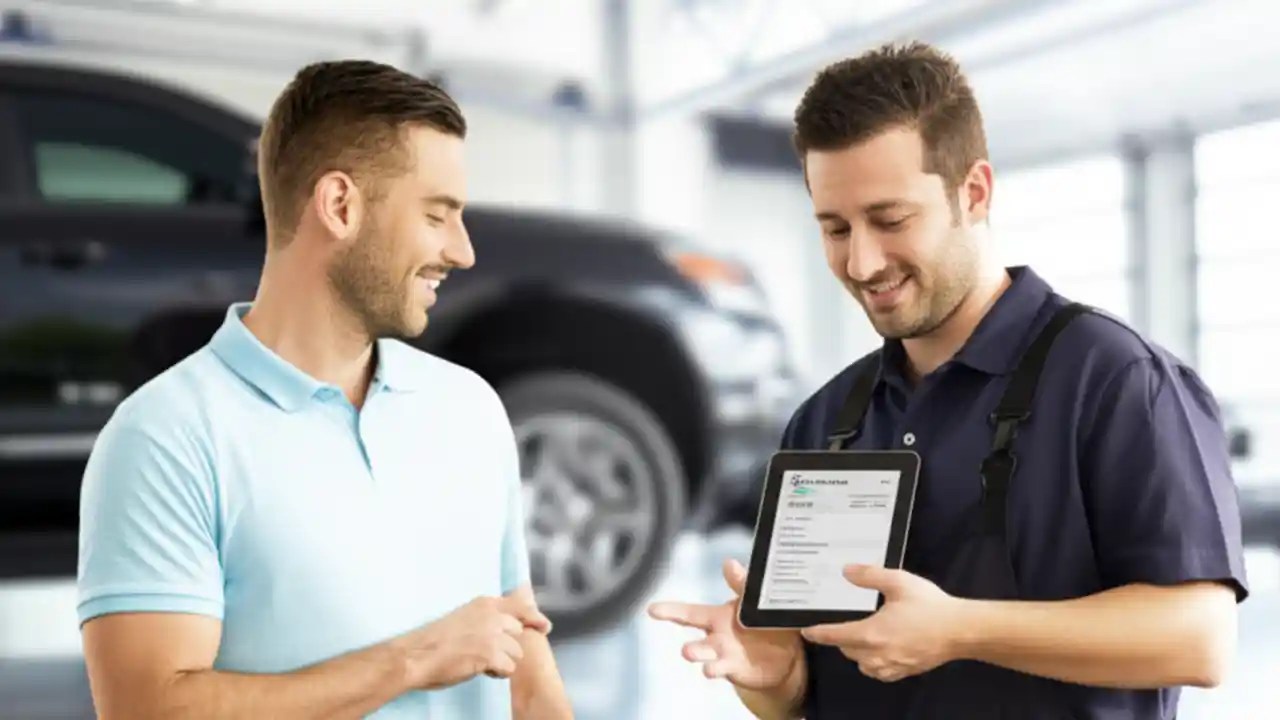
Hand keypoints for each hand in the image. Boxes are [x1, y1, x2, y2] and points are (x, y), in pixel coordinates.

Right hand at [401, 595, 551, 689]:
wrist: (417, 654)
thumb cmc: (434, 640)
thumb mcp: (464, 617)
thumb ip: (485, 618)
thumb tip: (506, 627)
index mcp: (485, 603)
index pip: (520, 606)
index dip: (534, 617)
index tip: (544, 626)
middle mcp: (493, 615)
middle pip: (518, 633)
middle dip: (508, 646)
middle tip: (487, 654)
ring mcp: (493, 634)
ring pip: (516, 652)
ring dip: (502, 660)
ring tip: (479, 662)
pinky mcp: (491, 654)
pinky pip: (508, 667)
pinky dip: (497, 672)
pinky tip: (480, 670)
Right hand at [647, 558, 803, 691]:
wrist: (784, 651)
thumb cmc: (760, 620)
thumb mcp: (752, 599)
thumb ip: (741, 583)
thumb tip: (729, 563)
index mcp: (717, 617)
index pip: (689, 613)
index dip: (670, 611)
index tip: (651, 609)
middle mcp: (716, 638)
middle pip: (696, 644)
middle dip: (691, 648)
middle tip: (685, 650)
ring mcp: (723, 656)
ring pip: (708, 658)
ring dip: (701, 658)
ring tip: (695, 658)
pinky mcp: (735, 670)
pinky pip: (723, 669)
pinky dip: (716, 669)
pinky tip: (711, 669)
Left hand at [801, 564, 963, 682]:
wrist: (961, 630)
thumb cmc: (929, 606)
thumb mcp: (898, 582)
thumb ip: (870, 576)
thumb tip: (846, 571)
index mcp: (871, 633)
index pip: (835, 635)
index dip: (818, 633)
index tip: (806, 631)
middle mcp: (877, 654)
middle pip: (846, 650)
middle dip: (840, 639)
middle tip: (843, 624)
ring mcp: (891, 666)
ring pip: (862, 664)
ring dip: (857, 652)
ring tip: (862, 637)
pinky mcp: (905, 671)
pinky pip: (880, 672)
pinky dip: (874, 663)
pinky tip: (881, 651)